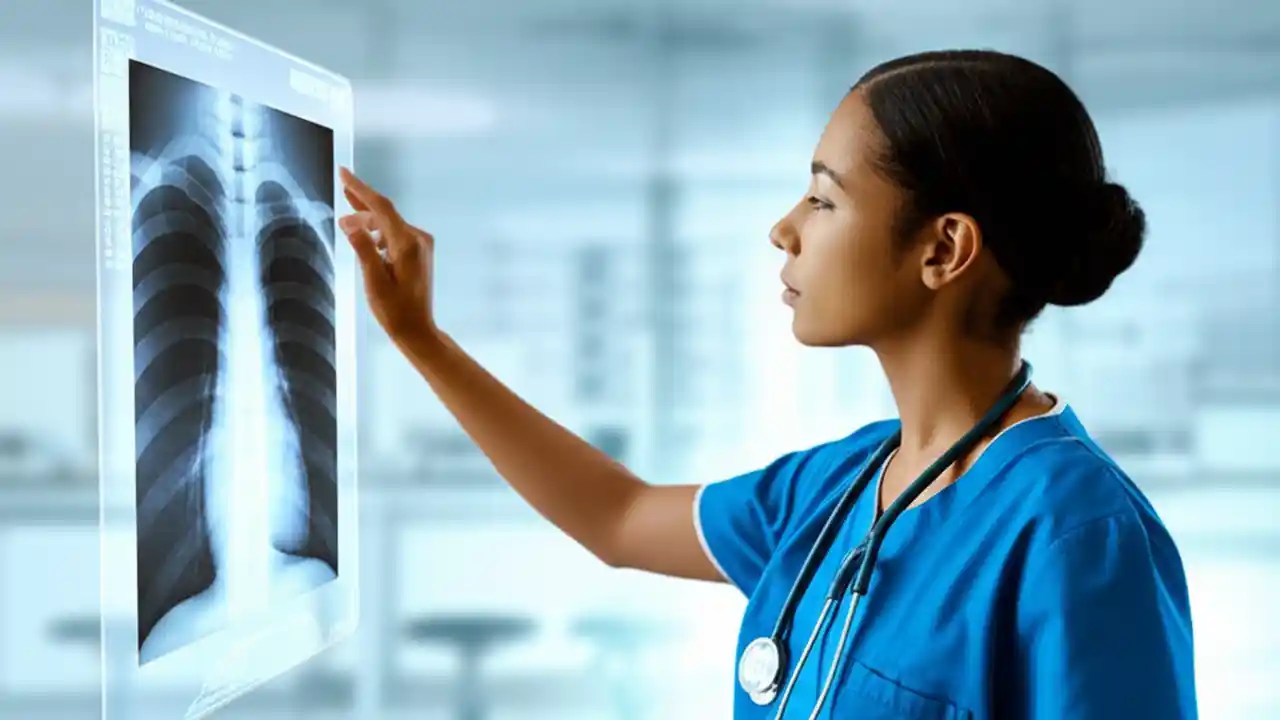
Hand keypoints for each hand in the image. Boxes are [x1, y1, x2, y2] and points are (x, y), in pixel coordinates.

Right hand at [337, 167, 436, 344]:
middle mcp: (418, 239)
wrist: (417, 330)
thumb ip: (363, 248)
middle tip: (341, 186)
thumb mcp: (373, 281)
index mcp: (407, 244)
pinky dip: (378, 231)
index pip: (381, 207)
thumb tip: (349, 221)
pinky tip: (365, 236)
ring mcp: (420, 245)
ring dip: (368, 219)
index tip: (343, 172)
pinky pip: (395, 234)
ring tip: (346, 220)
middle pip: (386, 212)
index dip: (360, 189)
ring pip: (389, 223)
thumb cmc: (394, 310)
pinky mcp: (419, 253)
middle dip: (362, 200)